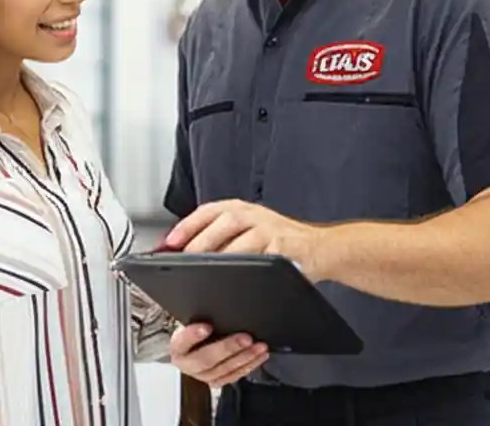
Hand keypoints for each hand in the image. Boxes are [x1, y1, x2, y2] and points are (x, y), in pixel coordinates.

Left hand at [163, 200, 327, 280]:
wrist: (321, 248)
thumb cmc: (280, 243)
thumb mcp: (249, 232)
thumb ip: (221, 238)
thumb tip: (182, 253)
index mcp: (241, 209)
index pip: (207, 211)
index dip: (186, 226)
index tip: (168, 243)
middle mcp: (254, 214)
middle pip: (222, 222)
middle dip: (199, 243)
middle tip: (183, 262)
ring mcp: (270, 229)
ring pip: (241, 241)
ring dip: (221, 257)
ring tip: (205, 273)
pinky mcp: (284, 247)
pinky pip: (263, 260)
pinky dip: (249, 270)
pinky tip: (238, 281)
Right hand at [169, 322, 268, 387]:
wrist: (192, 348)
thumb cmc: (195, 329)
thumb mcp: (194, 319)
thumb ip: (202, 315)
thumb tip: (218, 305)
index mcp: (178, 346)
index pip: (182, 341)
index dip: (193, 335)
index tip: (207, 326)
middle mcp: (187, 364)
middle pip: (205, 359)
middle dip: (227, 348)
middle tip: (245, 338)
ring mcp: (202, 375)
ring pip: (223, 370)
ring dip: (244, 358)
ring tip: (259, 347)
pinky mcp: (216, 381)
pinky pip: (233, 376)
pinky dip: (249, 366)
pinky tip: (260, 356)